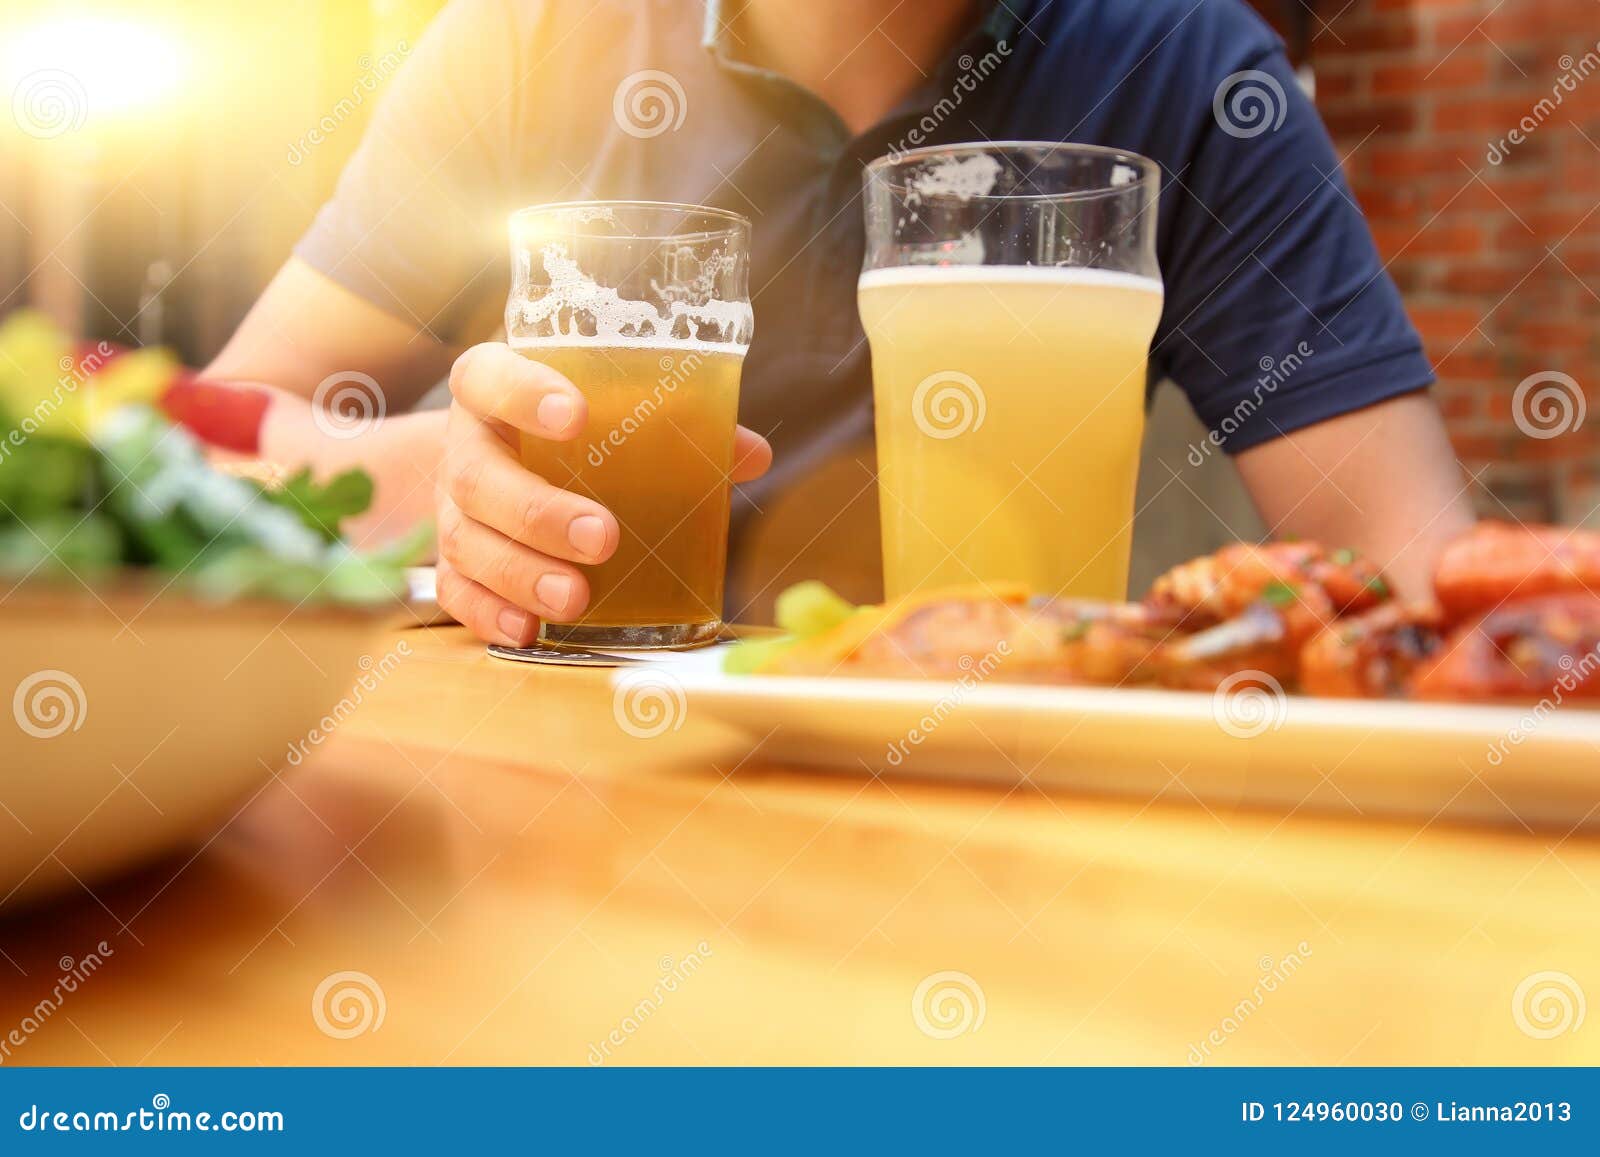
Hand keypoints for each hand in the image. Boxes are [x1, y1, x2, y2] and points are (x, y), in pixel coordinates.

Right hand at [436, 343, 772, 645]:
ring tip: (575, 599)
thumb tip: (751, 455)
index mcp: (495, 388)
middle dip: (538, 512)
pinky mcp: (449, 559)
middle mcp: (466, 444)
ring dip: (521, 574)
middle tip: (602, 536)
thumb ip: (677, 425)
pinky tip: (528, 631)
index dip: (524, 393)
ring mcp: (451, 507)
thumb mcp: (610, 411)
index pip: (491, 377)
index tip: (576, 415)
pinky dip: (490, 613)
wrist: (496, 457)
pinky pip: (456, 590)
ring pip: (467, 540)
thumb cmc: (571, 431)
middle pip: (478, 475)